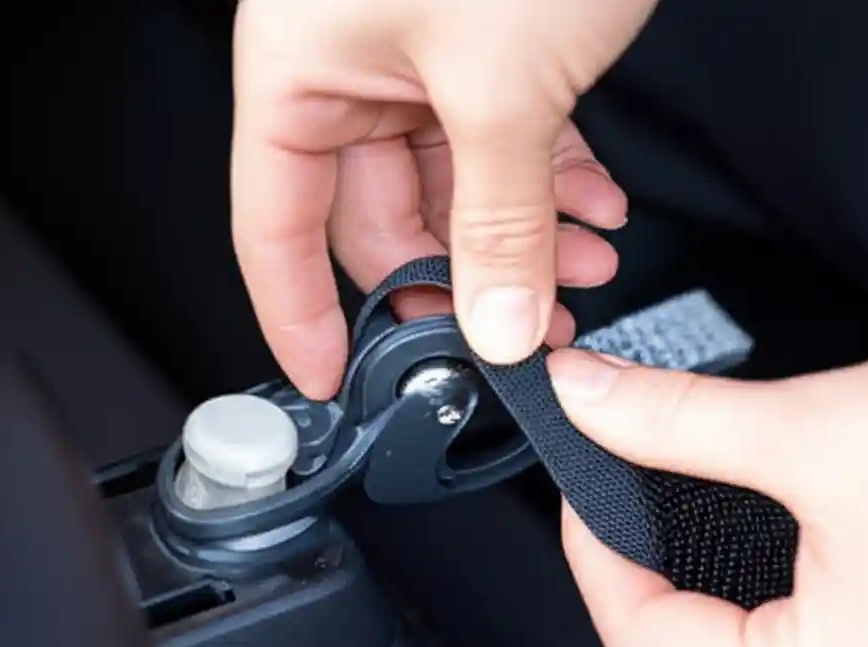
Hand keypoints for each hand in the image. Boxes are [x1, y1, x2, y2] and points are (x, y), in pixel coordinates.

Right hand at [231, 0, 657, 398]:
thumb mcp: (505, 90)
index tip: (330, 381)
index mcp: (302, 69)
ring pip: (453, 187)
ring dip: (519, 238)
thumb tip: (497, 324)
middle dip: (457, 282)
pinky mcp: (481, 45)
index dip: (299, 314)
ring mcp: (415, 53)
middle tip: (515, 334)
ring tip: (582, 273)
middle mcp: (347, 64)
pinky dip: (548, 184)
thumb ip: (499, 223)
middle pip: (377, 216)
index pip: (274, 224)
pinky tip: (594, 210)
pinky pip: (500, 142)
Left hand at [547, 328, 867, 646]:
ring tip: (680, 543)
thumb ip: (678, 420)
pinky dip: (769, 627)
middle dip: (641, 597)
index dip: (591, 548)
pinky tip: (769, 568)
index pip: (642, 639)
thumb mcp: (819, 426)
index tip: (583, 481)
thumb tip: (590, 402)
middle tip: (622, 515)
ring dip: (703, 623)